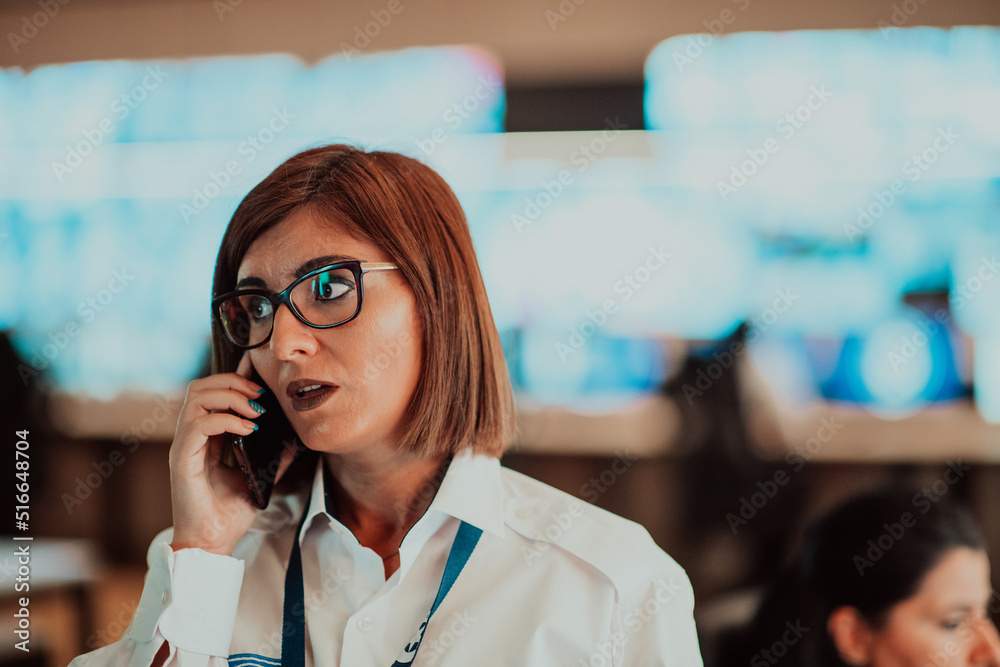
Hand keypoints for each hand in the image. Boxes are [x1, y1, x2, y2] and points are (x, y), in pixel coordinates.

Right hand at [168, 352, 295, 556]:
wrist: (212, 543)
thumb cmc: (229, 515)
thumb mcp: (258, 479)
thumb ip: (273, 459)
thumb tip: (295, 443)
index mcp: (204, 439)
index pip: (212, 394)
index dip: (234, 378)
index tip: (260, 375)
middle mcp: (190, 438)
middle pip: (200, 387)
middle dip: (233, 382)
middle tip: (260, 395)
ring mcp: (183, 447)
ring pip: (195, 398)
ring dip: (230, 396)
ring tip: (255, 410)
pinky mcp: (182, 460)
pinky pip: (198, 425)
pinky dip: (226, 419)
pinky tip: (249, 429)